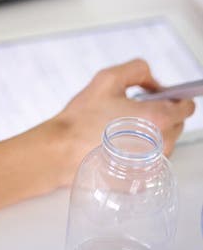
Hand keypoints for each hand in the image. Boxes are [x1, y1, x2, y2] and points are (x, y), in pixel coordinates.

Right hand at [52, 58, 195, 185]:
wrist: (63, 150)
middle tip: (134, 110)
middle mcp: (160, 144)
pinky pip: (151, 159)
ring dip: (152, 133)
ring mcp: (152, 165)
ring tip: (123, 128)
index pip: (186, 107)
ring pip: (165, 142)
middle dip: (161, 114)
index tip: (163, 96)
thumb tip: (154, 83)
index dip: (175, 98)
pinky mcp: (142, 179)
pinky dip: (142, 150)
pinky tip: (120, 144)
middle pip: (176, 124)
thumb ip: (137, 70)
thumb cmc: (83, 118)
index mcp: (157, 118)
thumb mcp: (108, 79)